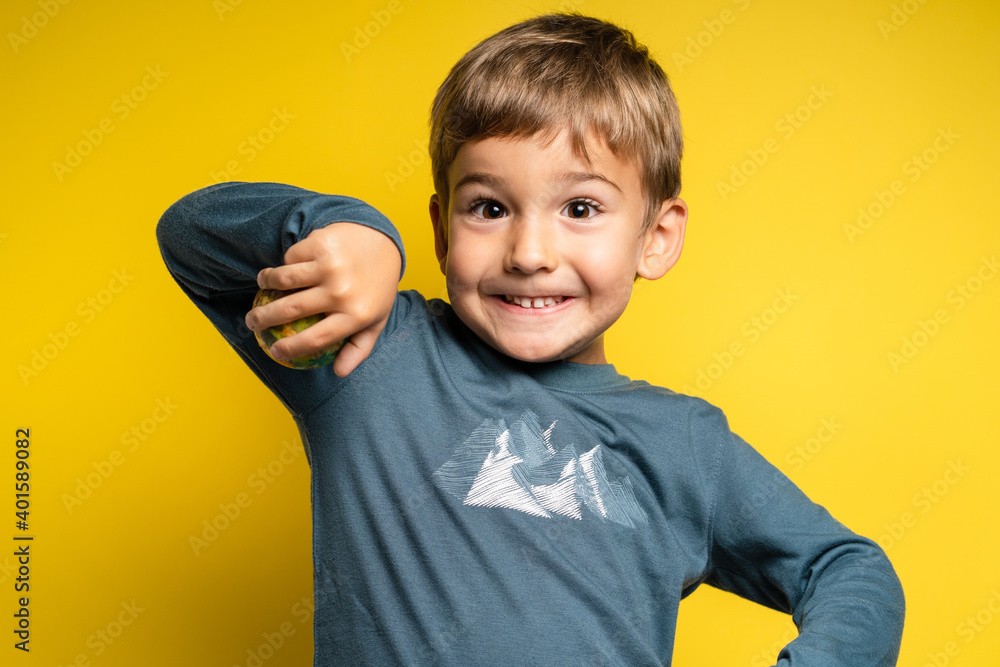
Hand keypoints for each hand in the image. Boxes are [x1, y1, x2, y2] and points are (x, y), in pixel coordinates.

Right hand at [244, 222, 401, 376]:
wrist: (383, 243)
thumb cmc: (376, 287)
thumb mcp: (376, 319)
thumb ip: (359, 348)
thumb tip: (338, 373)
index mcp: (356, 315)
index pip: (316, 339)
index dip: (290, 349)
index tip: (274, 351)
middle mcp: (342, 292)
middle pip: (290, 310)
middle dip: (262, 318)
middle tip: (252, 322)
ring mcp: (331, 266)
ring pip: (283, 279)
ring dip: (265, 283)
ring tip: (260, 288)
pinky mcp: (322, 244)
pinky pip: (292, 257)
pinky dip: (286, 262)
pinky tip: (286, 266)